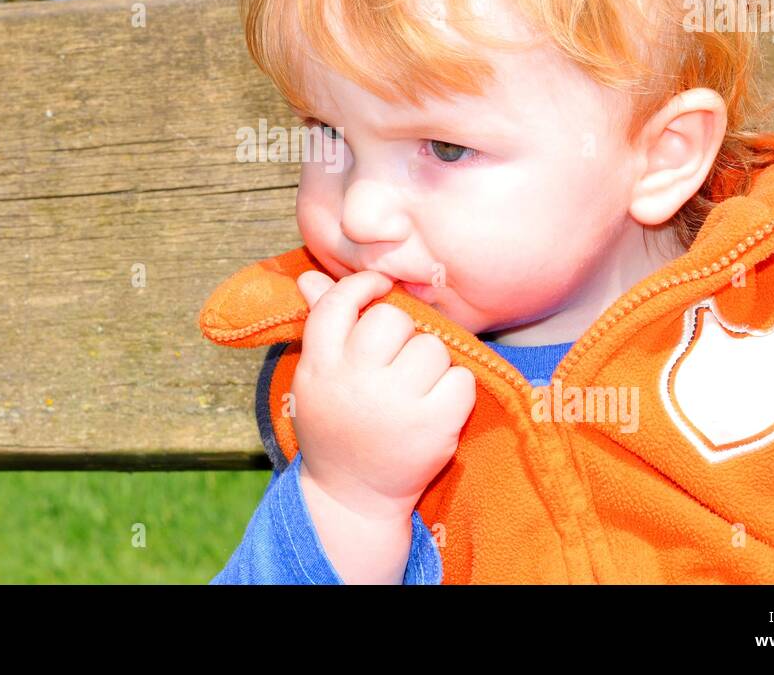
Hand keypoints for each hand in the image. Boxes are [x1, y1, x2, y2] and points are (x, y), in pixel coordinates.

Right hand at [290, 269, 477, 523]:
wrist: (352, 498)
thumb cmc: (337, 426)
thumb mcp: (317, 378)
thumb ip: (322, 324)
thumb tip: (312, 276)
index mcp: (320, 366)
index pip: (337, 304)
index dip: (361, 286)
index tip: (378, 288)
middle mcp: (354, 382)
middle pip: (392, 319)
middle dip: (402, 333)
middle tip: (396, 361)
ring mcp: (394, 405)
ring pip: (431, 346)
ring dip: (430, 363)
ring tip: (415, 390)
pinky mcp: (432, 426)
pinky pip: (461, 378)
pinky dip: (456, 390)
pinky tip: (437, 407)